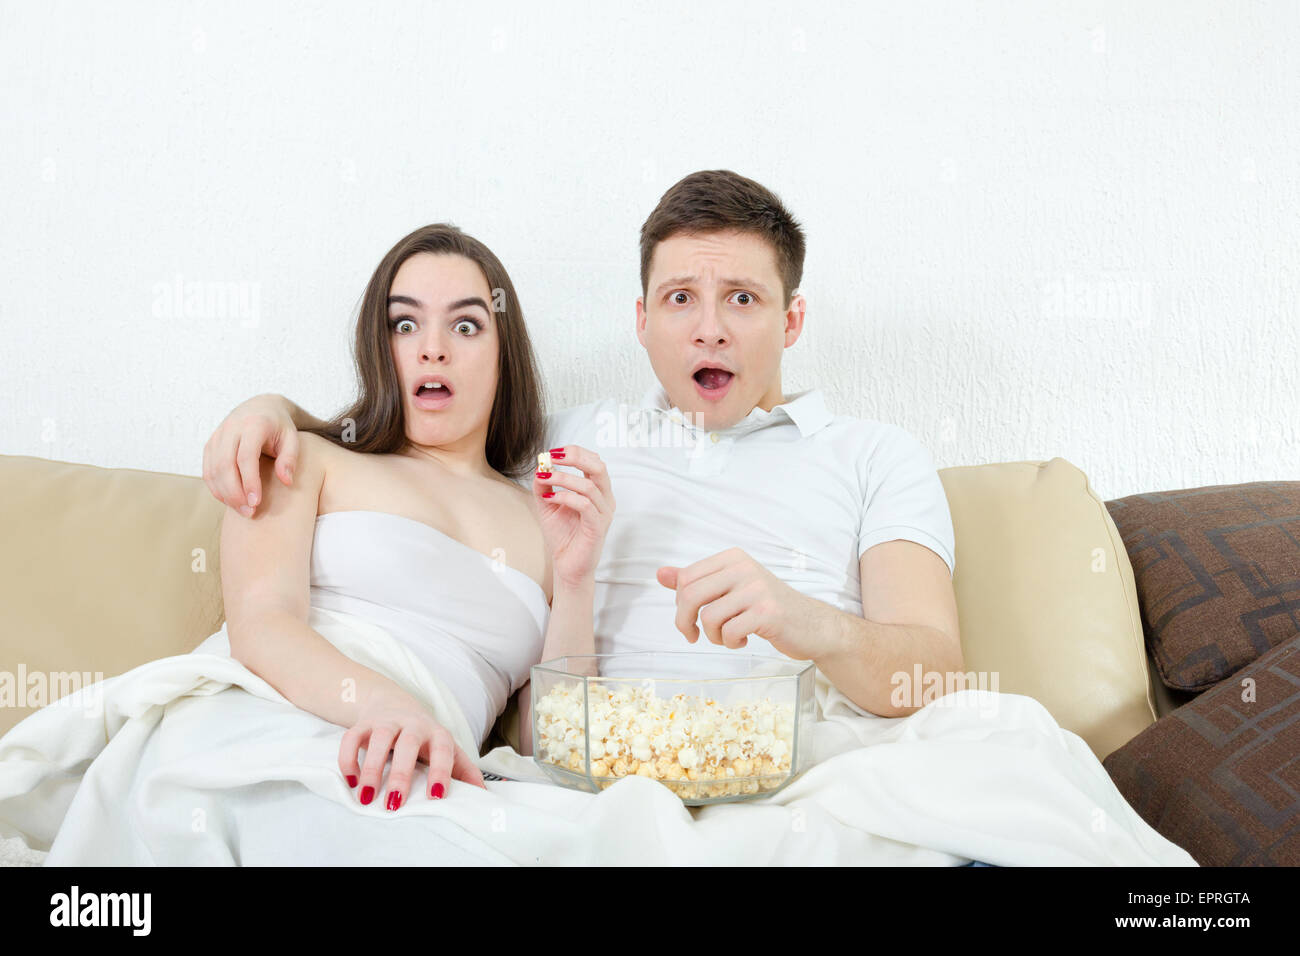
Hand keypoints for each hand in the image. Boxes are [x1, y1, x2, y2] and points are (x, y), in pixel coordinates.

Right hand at [202, 394, 299, 515]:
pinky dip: (216, 488)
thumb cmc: (280, 427)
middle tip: (249, 512)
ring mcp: (217, 436)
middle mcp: (231, 428)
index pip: (246, 457)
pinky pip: (207, 470)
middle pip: (225, 465)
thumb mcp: (292, 439)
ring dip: (225, 493)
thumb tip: (286, 482)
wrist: (261, 407)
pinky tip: (231, 501)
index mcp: (253, 425)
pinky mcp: (210, 445)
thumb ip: (290, 459)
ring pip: (213, 469)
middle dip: (235, 492)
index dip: (250, 482)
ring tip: (243, 510)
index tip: (257, 502)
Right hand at [339, 697, 486, 809]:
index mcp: (437, 733)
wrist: (393, 702)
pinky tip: (351, 781)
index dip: (441, 772)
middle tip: (394, 804)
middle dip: (401, 774)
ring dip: (372, 769)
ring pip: (379, 739)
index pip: (443, 750)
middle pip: (408, 744)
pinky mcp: (364, 723)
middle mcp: (413, 724)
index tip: (436, 797)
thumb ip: (463, 771)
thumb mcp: (447, 749)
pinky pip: (352, 737)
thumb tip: (483, 796)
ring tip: (366, 798)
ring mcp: (387, 721)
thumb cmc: (424, 737)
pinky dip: (348, 758)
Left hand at [534, 445, 614, 589]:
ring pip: (589, 485)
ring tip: (544, 480)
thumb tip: (539, 466)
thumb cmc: (562, 535)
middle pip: (599, 466)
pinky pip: (585, 505)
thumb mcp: (548, 504)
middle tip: (552, 457)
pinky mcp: (597, 527)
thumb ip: (544, 485)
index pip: (594, 461)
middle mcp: (605, 499)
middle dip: (575, 457)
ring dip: (563, 478)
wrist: (566, 565)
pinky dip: (566, 497)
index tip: (552, 452)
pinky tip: (550, 498)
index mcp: (598, 491)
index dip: (575, 452)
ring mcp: (603, 513)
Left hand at [657, 547, 820, 659]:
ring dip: (713, 636)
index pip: (686, 577)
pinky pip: (729, 632)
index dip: (680, 604)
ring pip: (708, 617)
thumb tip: (661, 573)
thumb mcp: (730, 589)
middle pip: (690, 595)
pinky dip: (731, 643)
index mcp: (732, 558)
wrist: (811, 625)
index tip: (690, 619)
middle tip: (693, 636)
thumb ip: (696, 581)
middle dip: (685, 622)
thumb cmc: (767, 608)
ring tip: (729, 637)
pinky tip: (744, 640)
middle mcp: (744, 567)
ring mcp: (757, 588)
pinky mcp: (767, 612)